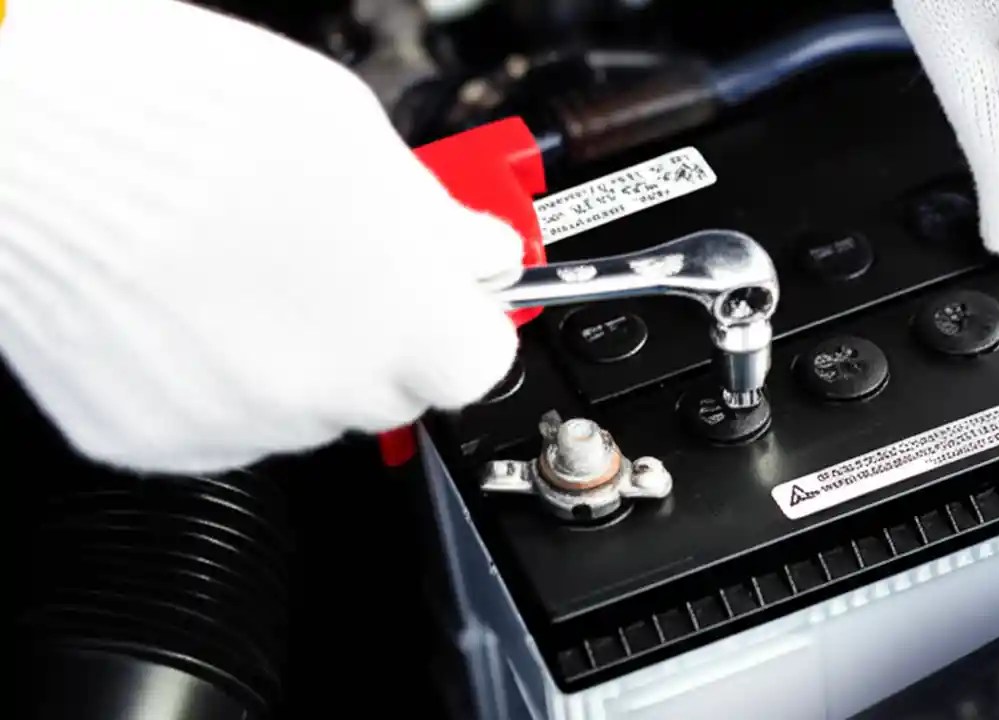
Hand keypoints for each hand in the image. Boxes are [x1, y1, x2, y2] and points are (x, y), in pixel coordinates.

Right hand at [0, 0, 521, 472]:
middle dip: (379, 334)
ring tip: (238, 269)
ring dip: (294, 356)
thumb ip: (435, 216)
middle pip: (394, 389)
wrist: (24, 141)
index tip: (444, 294)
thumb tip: (478, 252)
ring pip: (305, 408)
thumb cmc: (179, 117)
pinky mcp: (154, 441)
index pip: (481, 362)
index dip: (464, 320)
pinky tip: (186, 307)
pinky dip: (215, 377)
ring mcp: (238, 424)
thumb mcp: (352, 132)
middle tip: (329, 261)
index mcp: (406, 319)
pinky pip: (219, 421)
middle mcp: (330, 391)